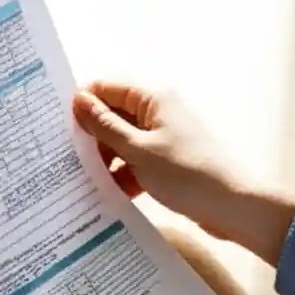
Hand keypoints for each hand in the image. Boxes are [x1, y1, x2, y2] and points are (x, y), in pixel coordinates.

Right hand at [72, 81, 294, 264]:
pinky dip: (122, 176)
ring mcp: (163, 138)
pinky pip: (135, 163)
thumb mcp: (138, 150)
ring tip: (85, 182)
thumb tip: (78, 100)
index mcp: (152, 99)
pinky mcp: (167, 163)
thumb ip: (105, 126)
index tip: (61, 129)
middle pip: (112, 115)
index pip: (107, 88)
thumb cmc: (187, 174)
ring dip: (106, 160)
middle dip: (91, 136)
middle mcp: (158, 112)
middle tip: (67, 161)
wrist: (233, 207)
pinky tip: (108, 195)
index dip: (83, 105)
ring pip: (122, 142)